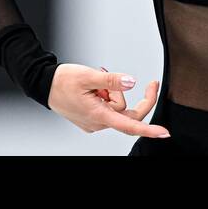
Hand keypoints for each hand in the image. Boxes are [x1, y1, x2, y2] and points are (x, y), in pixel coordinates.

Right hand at [48, 63, 170, 137]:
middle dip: (136, 97)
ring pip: (118, 107)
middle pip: (128, 114)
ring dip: (113, 92)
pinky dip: (107, 96)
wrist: (43, 85)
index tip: (163, 132)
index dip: (148, 129)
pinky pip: (109, 107)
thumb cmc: (62, 81)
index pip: (129, 125)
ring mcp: (95, 121)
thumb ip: (111, 81)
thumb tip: (131, 83)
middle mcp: (98, 122)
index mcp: (98, 115)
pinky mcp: (92, 117)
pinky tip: (95, 88)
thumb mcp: (88, 76)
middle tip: (148, 82)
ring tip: (98, 82)